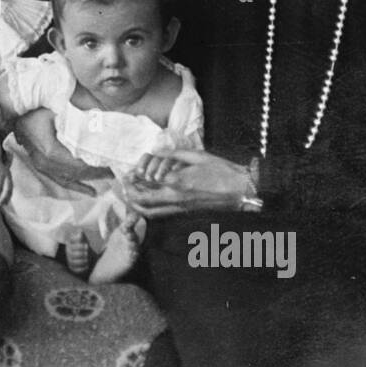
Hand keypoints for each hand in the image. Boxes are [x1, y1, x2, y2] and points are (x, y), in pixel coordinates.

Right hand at [12, 109, 111, 196]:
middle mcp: (45, 162)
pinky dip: (78, 186)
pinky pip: (62, 180)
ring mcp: (42, 166)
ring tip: (110, 176)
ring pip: (71, 178)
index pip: (80, 163)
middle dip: (98, 171)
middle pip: (77, 172)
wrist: (14, 109)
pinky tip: (91, 191)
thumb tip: (104, 118)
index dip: (98, 165)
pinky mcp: (42, 166)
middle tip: (118, 168)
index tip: (114, 161)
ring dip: (91, 178)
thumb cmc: (36, 106)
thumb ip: (79, 113)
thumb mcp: (58, 106)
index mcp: (50, 150)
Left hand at [124, 149, 247, 218]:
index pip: (148, 181)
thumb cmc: (222, 171)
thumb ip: (174, 155)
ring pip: (150, 213)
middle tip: (124, 185)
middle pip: (143, 203)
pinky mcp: (185, 212)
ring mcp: (180, 209)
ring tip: (130, 195)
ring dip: (136, 205)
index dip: (136, 175)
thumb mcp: (197, 156)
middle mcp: (176, 199)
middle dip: (129, 194)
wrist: (241, 191)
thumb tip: (157, 152)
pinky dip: (149, 209)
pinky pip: (161, 214)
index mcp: (178, 183)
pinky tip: (147, 200)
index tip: (131, 170)